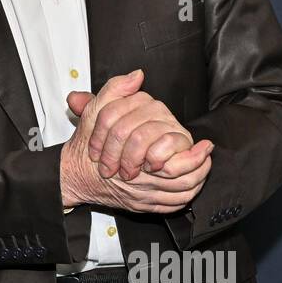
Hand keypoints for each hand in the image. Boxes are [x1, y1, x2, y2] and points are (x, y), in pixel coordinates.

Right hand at [61, 71, 213, 213]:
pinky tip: (193, 184)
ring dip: (196, 180)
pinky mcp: (144, 206)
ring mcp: (142, 194)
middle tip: (208, 154)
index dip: (190, 151)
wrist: (73, 174)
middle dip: (199, 166)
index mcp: (134, 155)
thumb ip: (116, 90)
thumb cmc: (86, 145)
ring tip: (205, 166)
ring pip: (179, 192)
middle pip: (179, 177)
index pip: (170, 155)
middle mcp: (139, 179)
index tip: (205, 144)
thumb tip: (136, 76)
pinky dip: (186, 196)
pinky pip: (171, 205)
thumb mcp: (95, 111)